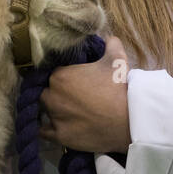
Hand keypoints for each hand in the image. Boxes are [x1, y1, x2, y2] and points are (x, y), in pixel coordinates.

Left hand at [38, 36, 132, 153]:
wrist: (128, 121)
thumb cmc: (119, 88)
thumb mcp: (117, 60)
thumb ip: (110, 44)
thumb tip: (109, 37)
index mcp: (60, 76)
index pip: (53, 73)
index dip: (63, 77)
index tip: (73, 81)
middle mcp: (51, 96)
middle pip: (45, 92)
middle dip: (55, 93)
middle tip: (71, 96)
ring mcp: (53, 117)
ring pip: (44, 111)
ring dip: (52, 110)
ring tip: (67, 112)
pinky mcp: (58, 136)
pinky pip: (44, 132)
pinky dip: (48, 129)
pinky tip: (58, 126)